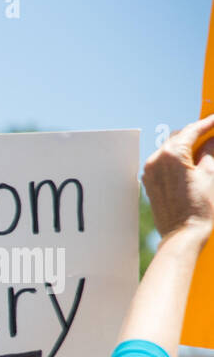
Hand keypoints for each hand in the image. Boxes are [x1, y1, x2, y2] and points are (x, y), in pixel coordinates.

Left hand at [143, 114, 213, 243]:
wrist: (183, 233)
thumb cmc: (199, 207)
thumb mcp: (210, 173)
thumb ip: (210, 151)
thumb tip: (212, 139)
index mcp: (170, 155)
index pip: (191, 131)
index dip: (207, 123)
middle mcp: (155, 161)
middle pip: (178, 137)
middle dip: (196, 133)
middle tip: (213, 130)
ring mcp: (149, 172)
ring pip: (169, 149)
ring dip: (185, 145)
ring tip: (204, 144)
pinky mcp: (149, 182)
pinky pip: (162, 162)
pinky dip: (176, 157)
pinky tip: (190, 159)